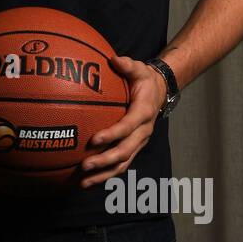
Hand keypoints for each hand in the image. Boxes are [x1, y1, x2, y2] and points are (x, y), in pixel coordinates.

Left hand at [79, 57, 167, 187]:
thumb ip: (127, 64)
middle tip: (84, 165)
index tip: (94, 140)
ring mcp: (139, 142)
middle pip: (125, 151)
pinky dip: (105, 174)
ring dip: (104, 174)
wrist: (159, 93)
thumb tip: (114, 59)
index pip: (128, 126)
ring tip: (83, 182)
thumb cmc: (143, 79)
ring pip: (123, 163)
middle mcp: (143, 131)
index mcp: (143, 112)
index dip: (112, 134)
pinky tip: (87, 180)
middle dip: (105, 160)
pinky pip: (120, 164)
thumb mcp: (138, 68)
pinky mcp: (133, 148)